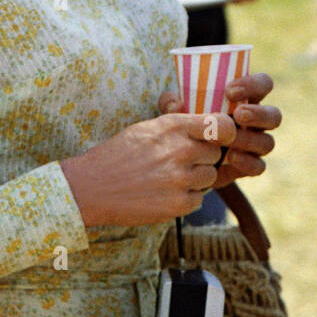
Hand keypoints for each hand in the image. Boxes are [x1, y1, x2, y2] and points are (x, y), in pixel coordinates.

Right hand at [59, 111, 236, 225]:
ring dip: (195, 179)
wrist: (91, 186)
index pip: (223, 126)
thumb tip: (197, 110)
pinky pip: (198, 199)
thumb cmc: (120, 153)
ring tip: (169, 178)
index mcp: (175, 126)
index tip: (220, 138)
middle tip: (178, 162)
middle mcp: (182, 150)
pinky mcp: (177, 205)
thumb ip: (177, 119)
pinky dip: (186, 199)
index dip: (226, 133)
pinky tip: (164, 193)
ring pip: (209, 177)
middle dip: (202, 158)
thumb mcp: (148, 126)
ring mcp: (180, 179)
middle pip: (216, 154)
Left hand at [159, 71, 279, 188]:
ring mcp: (255, 145)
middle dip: (259, 114)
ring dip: (250, 140)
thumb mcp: (176, 111)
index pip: (264, 84)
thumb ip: (171, 104)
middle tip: (238, 114)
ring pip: (268, 142)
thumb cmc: (186, 124)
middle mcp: (256, 121)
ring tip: (229, 142)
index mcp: (246, 99)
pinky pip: (259, 167)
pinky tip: (232, 159)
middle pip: (274, 116)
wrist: (182, 161)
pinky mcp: (249, 166)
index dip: (254, 84)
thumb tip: (173, 101)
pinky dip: (248, 163)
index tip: (229, 90)